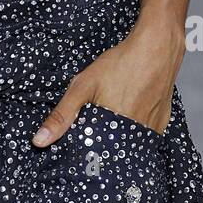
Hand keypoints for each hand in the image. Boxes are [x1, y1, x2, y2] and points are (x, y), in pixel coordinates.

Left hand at [31, 15, 184, 146]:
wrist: (157, 47)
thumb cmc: (121, 63)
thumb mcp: (84, 85)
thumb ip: (63, 115)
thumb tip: (40, 140)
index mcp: (112, 131)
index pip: (94, 155)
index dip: (85, 153)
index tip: (78, 148)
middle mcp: (134, 135)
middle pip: (112, 151)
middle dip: (101, 145)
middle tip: (96, 125)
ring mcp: (152, 130)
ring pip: (129, 144)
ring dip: (118, 138)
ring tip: (111, 119)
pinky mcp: (162, 123)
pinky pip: (145, 136)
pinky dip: (134, 130)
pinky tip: (128, 114)